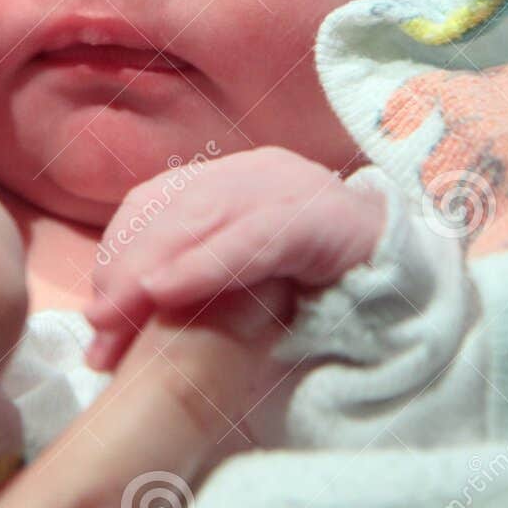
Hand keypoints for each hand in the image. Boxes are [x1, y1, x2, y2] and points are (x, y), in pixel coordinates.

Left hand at [83, 147, 386, 370]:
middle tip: (98, 331)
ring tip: (115, 317)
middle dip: (122, 273)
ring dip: (149, 271)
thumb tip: (103, 335)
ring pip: (200, 221)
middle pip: (167, 214)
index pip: (150, 207)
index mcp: (228, 182)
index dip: (114, 257)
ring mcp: (290, 187)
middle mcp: (254, 173)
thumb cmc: (316, 295)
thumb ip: (181, 295)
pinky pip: (251, 239)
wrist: (413, 286)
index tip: (94, 317)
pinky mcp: (322, 217)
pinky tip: (164, 293)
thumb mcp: (238, 289)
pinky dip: (202, 265)